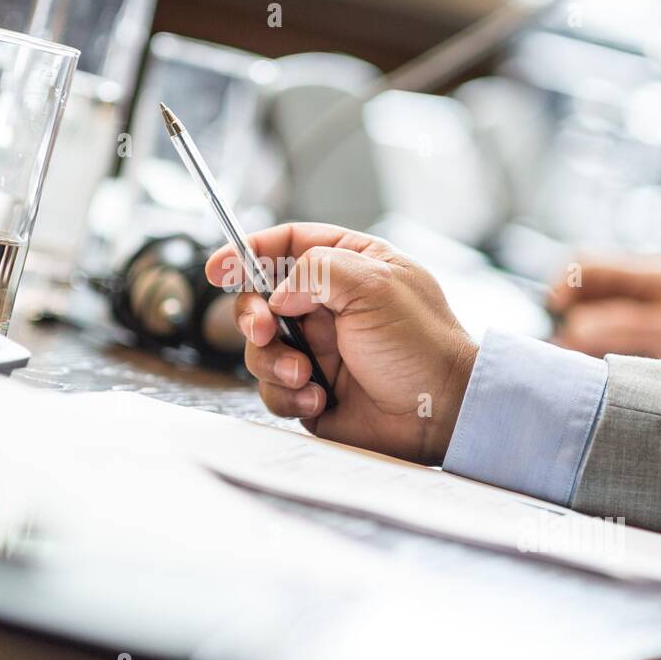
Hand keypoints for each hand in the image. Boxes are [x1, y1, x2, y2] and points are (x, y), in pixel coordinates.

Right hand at [204, 223, 477, 465]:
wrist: (443, 414)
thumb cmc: (422, 345)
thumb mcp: (373, 284)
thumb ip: (316, 269)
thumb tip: (276, 293)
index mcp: (349, 267)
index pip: (287, 245)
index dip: (248, 251)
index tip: (217, 267)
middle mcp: (329, 307)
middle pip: (260, 298)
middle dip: (251, 315)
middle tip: (263, 331)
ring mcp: (319, 351)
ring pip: (259, 349)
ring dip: (273, 362)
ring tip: (307, 375)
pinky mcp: (312, 392)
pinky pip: (273, 390)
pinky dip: (288, 395)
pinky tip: (320, 399)